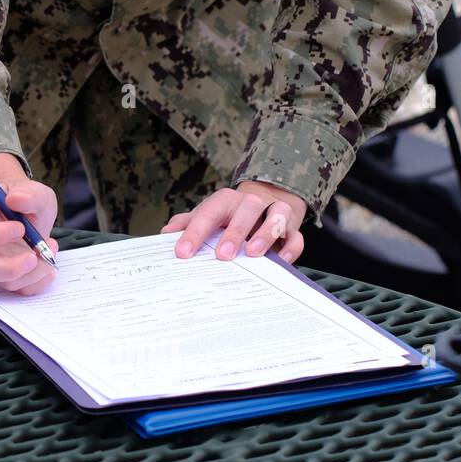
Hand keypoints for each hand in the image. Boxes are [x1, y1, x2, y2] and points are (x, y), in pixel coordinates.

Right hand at [0, 154, 59, 295]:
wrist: (30, 213)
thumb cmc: (24, 199)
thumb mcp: (33, 190)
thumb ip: (28, 193)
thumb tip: (16, 200)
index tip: (20, 229)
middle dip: (6, 268)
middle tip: (32, 257)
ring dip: (31, 272)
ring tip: (48, 248)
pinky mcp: (3, 277)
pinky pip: (18, 289)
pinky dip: (38, 280)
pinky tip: (47, 261)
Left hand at [162, 181, 307, 262]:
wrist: (263, 202)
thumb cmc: (227, 215)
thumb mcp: (205, 215)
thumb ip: (186, 223)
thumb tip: (164, 234)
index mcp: (224, 200)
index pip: (207, 214)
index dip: (194, 233)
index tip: (182, 253)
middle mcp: (250, 203)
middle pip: (246, 211)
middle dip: (234, 232)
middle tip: (223, 255)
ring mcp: (274, 213)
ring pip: (276, 216)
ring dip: (265, 234)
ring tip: (253, 253)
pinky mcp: (292, 228)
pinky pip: (296, 237)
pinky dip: (290, 248)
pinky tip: (280, 261)